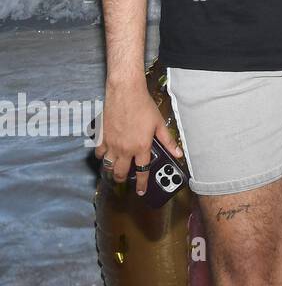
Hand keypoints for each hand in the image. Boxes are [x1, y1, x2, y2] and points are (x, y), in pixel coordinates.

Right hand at [95, 78, 182, 196]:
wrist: (126, 93)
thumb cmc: (144, 106)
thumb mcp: (159, 124)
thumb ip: (168, 141)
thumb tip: (178, 153)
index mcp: (141, 147)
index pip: (142, 171)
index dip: (142, 184)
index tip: (141, 191)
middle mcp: (125, 149)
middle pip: (121, 172)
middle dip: (123, 180)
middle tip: (125, 181)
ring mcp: (112, 144)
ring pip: (108, 165)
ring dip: (111, 170)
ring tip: (115, 171)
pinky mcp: (102, 137)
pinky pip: (99, 153)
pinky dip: (102, 157)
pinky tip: (105, 155)